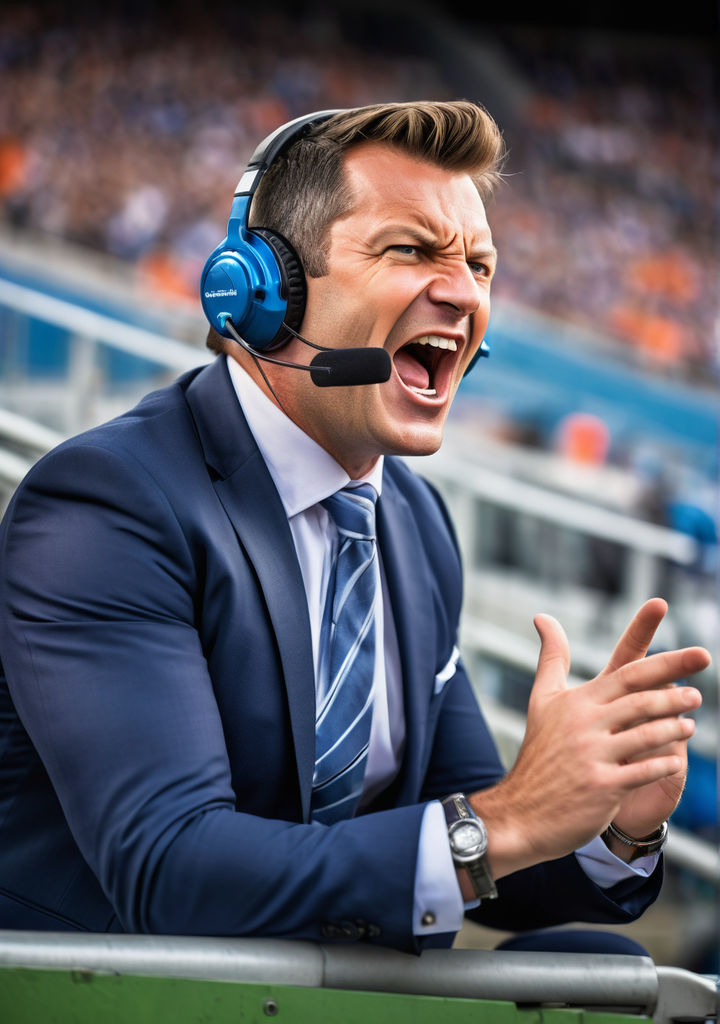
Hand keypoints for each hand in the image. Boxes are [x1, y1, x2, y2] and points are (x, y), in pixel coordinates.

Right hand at [470, 598, 708, 878]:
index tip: (676, 623)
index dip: (655, 647)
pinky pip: (643, 770)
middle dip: (676, 691)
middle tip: (699, 689)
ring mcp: (594, 755)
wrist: (519, 811)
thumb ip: (552, 657)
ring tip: (690, 725)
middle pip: (641, 698)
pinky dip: (664, 763)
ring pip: (647, 734)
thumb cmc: (539, 752)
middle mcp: (585, 723)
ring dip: (675, 727)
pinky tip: (675, 760)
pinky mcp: (602, 786)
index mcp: (578, 700)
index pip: (626, 667)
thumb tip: (542, 616)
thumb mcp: (542, 700)